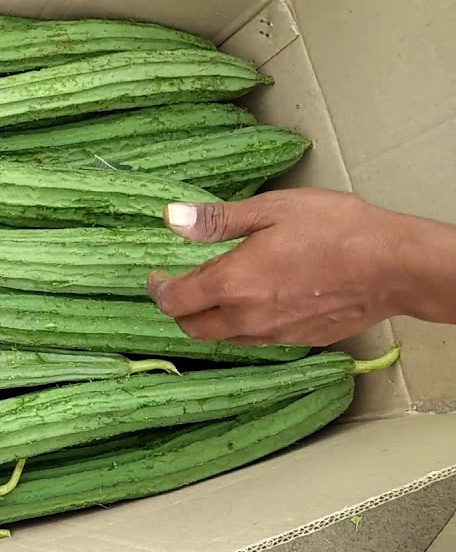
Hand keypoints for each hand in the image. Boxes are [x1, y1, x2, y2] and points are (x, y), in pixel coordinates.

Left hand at [146, 189, 455, 347]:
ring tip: (219, 292)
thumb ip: (217, 220)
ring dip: (212, 320)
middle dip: (181, 309)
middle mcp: (246, 318)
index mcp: (232, 284)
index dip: (158, 290)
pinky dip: (244, 326)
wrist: (394, 266)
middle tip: (183, 285)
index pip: (175, 301)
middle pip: (193, 328)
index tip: (157, 276)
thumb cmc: (336, 229)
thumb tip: (171, 219)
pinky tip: (257, 302)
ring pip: (224, 338)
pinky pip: (256, 340)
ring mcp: (273, 335)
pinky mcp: (298, 341)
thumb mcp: (272, 209)